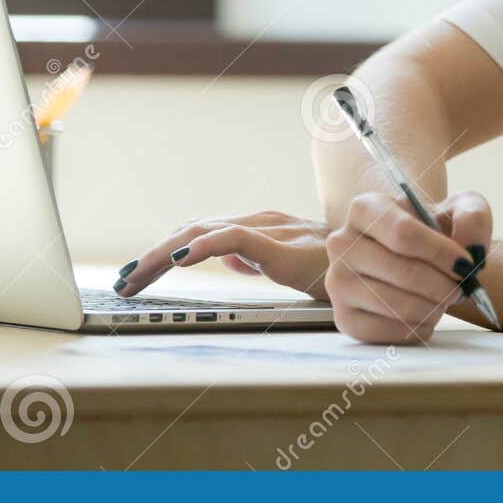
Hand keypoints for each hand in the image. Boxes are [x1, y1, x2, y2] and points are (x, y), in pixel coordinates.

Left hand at [115, 210, 330, 300]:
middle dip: (152, 256)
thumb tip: (226, 259)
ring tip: (135, 275)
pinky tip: (181, 258)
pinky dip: (204, 245)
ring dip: (164, 253)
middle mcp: (260, 221)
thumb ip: (258, 258)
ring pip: (205, 231)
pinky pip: (237, 239)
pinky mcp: (284, 246)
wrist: (382, 263)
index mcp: (259, 227)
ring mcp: (272, 230)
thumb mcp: (289, 264)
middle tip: (120, 281)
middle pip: (193, 230)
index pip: (199, 232)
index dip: (163, 250)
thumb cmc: (339, 266)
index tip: (134, 275)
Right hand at [325, 189, 492, 343]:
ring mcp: (337, 283)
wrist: (416, 259)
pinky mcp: (344, 318)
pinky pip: (387, 332)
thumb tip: (469, 249)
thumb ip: (473, 218)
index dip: (441, 253)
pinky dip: (417, 328)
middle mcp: (341, 242)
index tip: (466, 264)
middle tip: (461, 289)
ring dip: (433, 307)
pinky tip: (426, 314)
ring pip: (396, 304)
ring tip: (444, 299)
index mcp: (365, 208)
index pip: (404, 234)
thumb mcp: (461, 209)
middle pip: (403, 271)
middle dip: (443, 285)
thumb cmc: (436, 231)